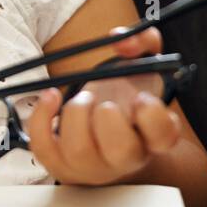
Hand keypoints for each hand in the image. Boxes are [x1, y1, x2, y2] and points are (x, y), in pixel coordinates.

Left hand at [24, 25, 182, 185]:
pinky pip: (43, 146)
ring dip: (77, 113)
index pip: (164, 137)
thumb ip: (143, 42)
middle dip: (108, 117)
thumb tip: (121, 39)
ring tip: (83, 99)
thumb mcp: (142, 68)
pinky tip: (52, 97)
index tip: (140, 97)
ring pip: (79, 149)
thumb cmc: (125, 100)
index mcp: (153, 137)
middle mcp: (125, 158)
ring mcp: (90, 166)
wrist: (104, 140)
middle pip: (121, 150)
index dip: (153, 116)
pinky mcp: (60, 165)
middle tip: (103, 102)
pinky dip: (42, 117)